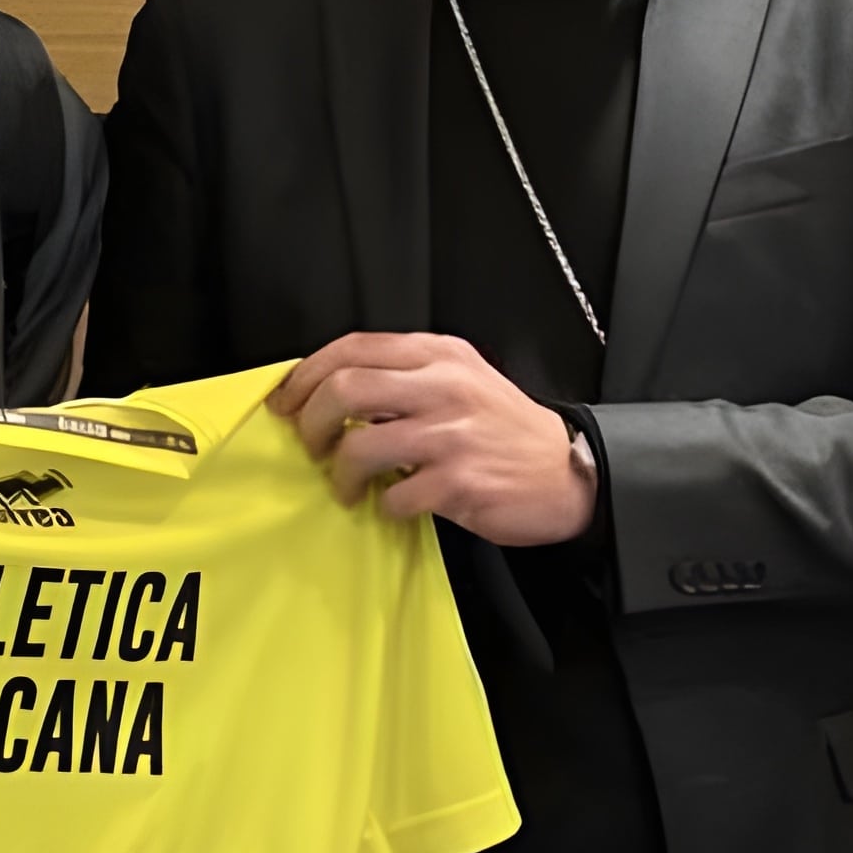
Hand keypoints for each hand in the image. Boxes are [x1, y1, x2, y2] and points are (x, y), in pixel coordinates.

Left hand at [270, 331, 596, 545]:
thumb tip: (329, 389)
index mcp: (438, 354)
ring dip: (340, 472)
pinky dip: (384, 505)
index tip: (285, 400)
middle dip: (311, 422)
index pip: (353, 346)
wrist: (567, 470)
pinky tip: (393, 504)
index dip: (306, 373)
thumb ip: (404, 374)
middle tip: (311, 445)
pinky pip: (395, 495)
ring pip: (361, 444)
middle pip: (345, 388)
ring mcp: (452, 433)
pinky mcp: (460, 481)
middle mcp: (443, 385)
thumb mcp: (459, 378)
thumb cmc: (502, 427)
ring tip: (348, 486)